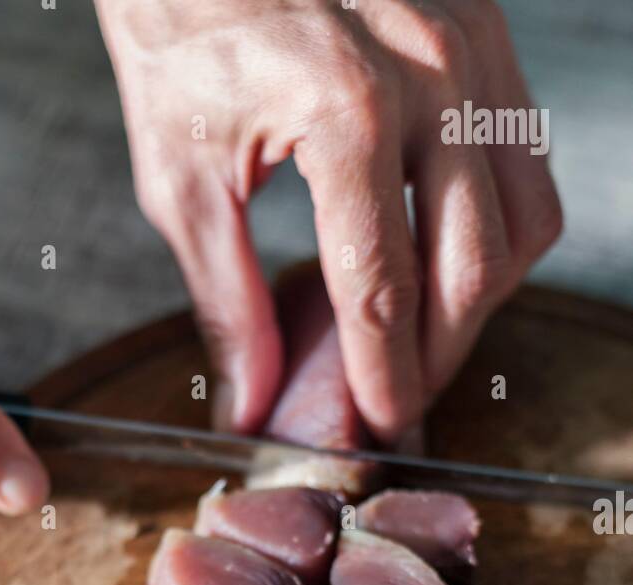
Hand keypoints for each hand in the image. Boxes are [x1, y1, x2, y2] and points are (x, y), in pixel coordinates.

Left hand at [96, 0, 561, 440]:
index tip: (381, 424)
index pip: (386, 290)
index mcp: (346, 113)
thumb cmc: (181, 32)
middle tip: (400, 395)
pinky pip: (524, 160)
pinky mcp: (486, 33)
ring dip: (480, 299)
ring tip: (423, 337)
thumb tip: (251, 403)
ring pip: (523, 220)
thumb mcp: (181, 179)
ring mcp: (471, 47)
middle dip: (439, 355)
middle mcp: (430, 75)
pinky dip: (496, 227)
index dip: (386, 376)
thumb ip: (226, 303)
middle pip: (473, 268)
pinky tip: (442, 255)